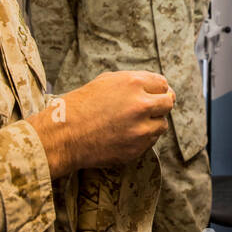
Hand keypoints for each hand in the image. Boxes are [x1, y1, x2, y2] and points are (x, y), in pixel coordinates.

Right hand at [28, 71, 173, 176]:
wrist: (63, 135)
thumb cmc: (80, 105)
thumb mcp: (106, 82)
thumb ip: (134, 82)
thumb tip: (156, 87)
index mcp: (133, 83)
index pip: (163, 84)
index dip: (158, 90)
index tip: (153, 95)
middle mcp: (141, 105)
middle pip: (168, 103)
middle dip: (160, 105)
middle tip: (149, 109)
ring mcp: (140, 129)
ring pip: (162, 125)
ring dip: (151, 124)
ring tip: (131, 124)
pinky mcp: (137, 149)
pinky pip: (150, 142)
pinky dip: (142, 139)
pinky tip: (123, 136)